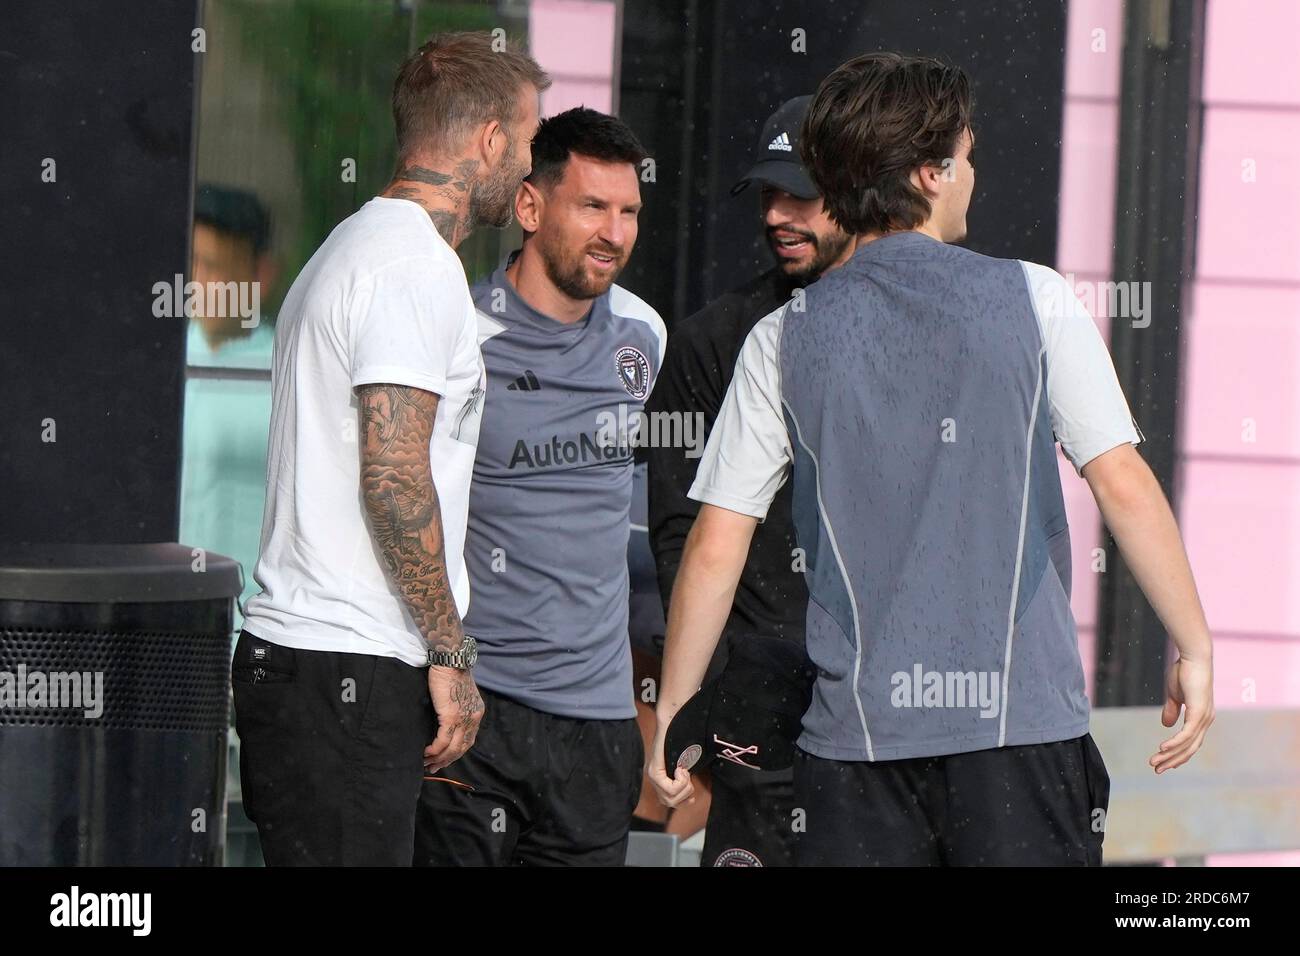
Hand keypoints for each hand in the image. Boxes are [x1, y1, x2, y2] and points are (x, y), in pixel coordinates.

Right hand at [423, 665, 483, 773]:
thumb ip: (456, 708)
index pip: (468, 740)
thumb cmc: (451, 673)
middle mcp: (473, 719)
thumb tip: (445, 720)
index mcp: (476, 713)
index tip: (444, 759)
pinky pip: (442, 741)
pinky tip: (426, 753)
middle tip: (434, 767)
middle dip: (447, 760)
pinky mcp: (451, 717)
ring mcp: (463, 719)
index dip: (456, 752)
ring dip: (439, 758)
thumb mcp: (459, 694)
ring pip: (452, 748)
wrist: (450, 660)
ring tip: (427, 763)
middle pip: (462, 748)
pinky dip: (434, 749)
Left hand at [647, 720, 694, 807]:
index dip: (683, 800)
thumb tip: (688, 800)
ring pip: (670, 797)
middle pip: (670, 803)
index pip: (668, 802)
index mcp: (657, 779)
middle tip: (689, 778)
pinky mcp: (654, 769)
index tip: (691, 788)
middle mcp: (653, 779)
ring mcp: (652, 775)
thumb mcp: (681, 764)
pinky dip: (681, 781)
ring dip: (684, 787)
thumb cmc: (679, 740)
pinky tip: (681, 769)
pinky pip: (669, 788)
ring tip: (685, 772)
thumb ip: (680, 780)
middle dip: (685, 794)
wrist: (672, 722)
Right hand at [1150, 656, 1213, 773]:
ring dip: (1169, 755)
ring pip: (1186, 744)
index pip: (1190, 742)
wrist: (1193, 658)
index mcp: (1200, 717)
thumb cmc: (1184, 672)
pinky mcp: (1199, 713)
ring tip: (1154, 762)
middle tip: (1156, 770)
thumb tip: (1166, 725)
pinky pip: (1186, 734)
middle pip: (1189, 748)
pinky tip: (1162, 749)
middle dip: (1172, 761)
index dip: (1177, 754)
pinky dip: (1174, 743)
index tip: (1163, 763)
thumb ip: (1171, 710)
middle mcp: (1205, 721)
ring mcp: (1204, 718)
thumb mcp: (1174, 695)